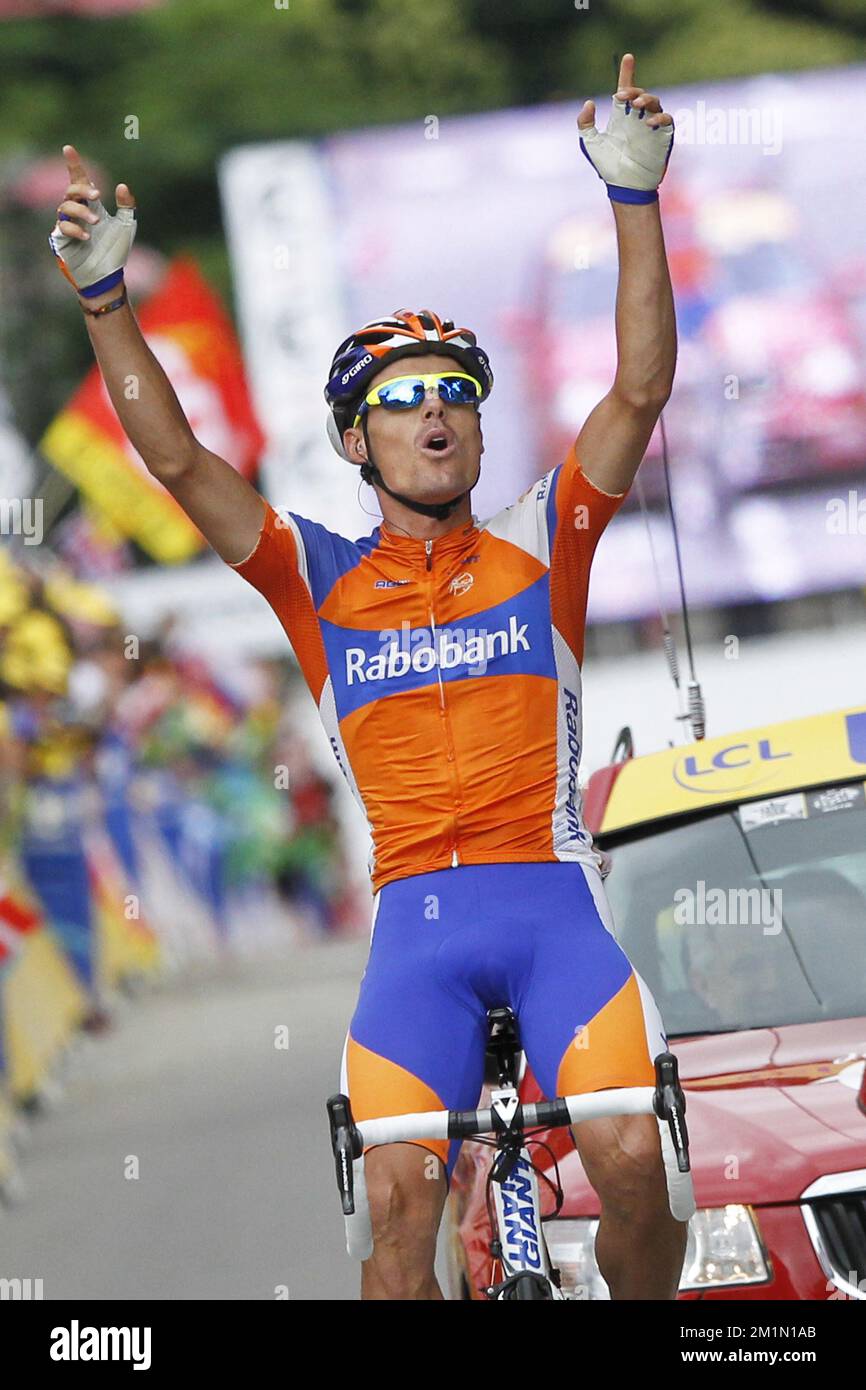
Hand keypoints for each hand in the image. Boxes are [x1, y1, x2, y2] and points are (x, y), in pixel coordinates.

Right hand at [49, 144, 136, 296]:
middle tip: (97, 195)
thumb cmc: (115, 250)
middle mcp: (77, 212)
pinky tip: (87, 237)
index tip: (68, 149)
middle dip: (81, 189)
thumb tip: (122, 185)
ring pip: (65, 208)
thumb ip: (126, 205)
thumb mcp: (126, 225)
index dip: (74, 165)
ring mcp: (68, 225)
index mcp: (90, 204)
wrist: (108, 275)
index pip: (79, 180)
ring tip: (97, 221)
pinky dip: (75, 229)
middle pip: (71, 190)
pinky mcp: (62, 239)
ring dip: (82, 211)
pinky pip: (63, 228)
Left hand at [577, 54, 673, 203]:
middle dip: (632, 90)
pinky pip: (666, 120)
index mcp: (621, 116)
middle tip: (622, 96)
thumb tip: (589, 102)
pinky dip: (659, 117)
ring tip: (637, 104)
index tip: (627, 56)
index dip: (626, 73)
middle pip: (639, 93)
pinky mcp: (663, 135)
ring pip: (654, 102)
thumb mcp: (591, 143)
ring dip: (646, 99)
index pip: (625, 90)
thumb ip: (585, 123)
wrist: (625, 187)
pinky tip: (649, 122)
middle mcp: (637, 117)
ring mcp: (651, 125)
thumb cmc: (608, 167)